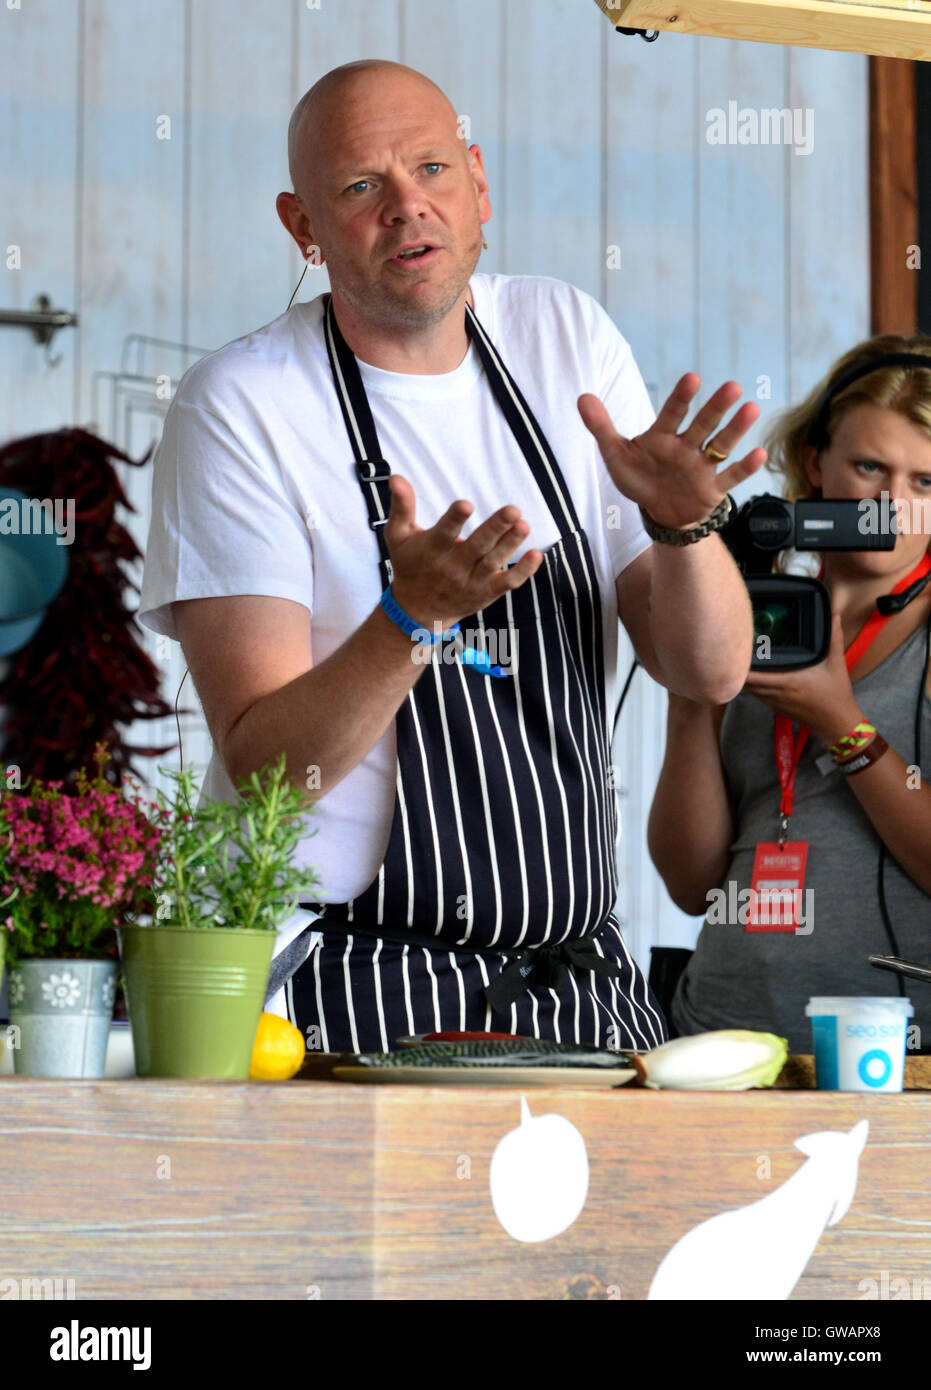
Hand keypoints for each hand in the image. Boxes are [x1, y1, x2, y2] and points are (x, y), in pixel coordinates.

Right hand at [384, 474, 542, 630]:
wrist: (418, 611)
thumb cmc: (409, 565)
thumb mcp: (398, 537)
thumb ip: (401, 507)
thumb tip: (396, 476)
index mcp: (432, 550)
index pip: (443, 533)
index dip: (454, 520)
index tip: (466, 504)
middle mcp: (453, 567)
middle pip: (477, 547)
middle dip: (495, 528)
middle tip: (513, 510)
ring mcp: (472, 581)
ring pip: (494, 562)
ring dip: (510, 544)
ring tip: (524, 525)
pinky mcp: (486, 592)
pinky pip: (507, 583)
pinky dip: (523, 572)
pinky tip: (536, 555)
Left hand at [578, 375, 766, 529]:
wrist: (660, 512)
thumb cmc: (640, 478)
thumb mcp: (616, 454)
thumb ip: (601, 426)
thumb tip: (582, 396)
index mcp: (663, 436)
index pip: (672, 413)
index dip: (681, 398)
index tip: (692, 378)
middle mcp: (687, 446)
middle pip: (703, 424)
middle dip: (716, 407)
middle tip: (732, 386)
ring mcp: (702, 466)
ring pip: (721, 445)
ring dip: (736, 429)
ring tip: (752, 409)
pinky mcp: (713, 489)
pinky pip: (731, 477)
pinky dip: (744, 468)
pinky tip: (760, 454)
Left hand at [743, 614, 861, 743]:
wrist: (836, 723)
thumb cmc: (836, 696)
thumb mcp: (836, 665)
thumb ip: (834, 639)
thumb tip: (835, 618)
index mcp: (788, 681)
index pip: (754, 675)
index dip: (740, 665)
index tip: (735, 651)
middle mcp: (777, 693)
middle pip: (745, 682)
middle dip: (736, 669)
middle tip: (731, 652)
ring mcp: (774, 702)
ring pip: (749, 690)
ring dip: (742, 678)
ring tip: (738, 661)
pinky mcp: (776, 708)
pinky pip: (757, 695)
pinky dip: (751, 686)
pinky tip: (752, 676)